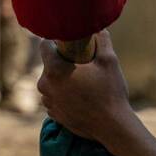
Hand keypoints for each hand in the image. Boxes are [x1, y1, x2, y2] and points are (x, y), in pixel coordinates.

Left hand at [36, 30, 133, 146]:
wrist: (112, 126)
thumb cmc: (110, 92)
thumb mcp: (109, 61)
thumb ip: (102, 40)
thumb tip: (98, 28)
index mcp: (54, 70)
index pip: (44, 46)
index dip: (56, 41)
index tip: (69, 45)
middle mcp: (45, 86)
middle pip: (48, 65)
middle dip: (62, 62)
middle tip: (82, 66)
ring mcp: (48, 102)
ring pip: (51, 83)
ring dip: (62, 80)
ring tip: (83, 83)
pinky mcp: (53, 114)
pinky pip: (54, 98)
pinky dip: (63, 95)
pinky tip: (80, 97)